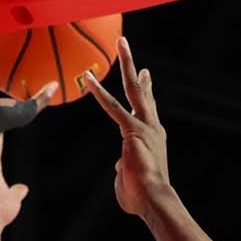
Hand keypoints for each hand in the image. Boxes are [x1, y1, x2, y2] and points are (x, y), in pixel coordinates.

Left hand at [83, 38, 169, 219]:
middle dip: (134, 66)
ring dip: (127, 63)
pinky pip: (113, 107)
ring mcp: (143, 126)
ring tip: (121, 42)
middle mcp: (151, 126)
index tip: (146, 74)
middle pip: (141, 91)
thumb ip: (125, 168)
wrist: (153, 199)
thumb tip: (121, 165)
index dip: (146, 91)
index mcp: (152, 137)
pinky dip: (99, 93)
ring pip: (133, 89)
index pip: (148, 108)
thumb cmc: (142, 197)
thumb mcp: (130, 179)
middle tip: (125, 45)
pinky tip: (88, 79)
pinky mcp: (132, 131)